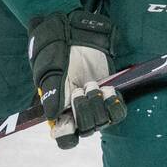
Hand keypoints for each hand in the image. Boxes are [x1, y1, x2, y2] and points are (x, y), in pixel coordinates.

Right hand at [27, 10, 126, 148]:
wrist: (73, 28)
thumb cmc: (55, 47)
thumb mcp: (49, 66)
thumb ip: (50, 91)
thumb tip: (53, 117)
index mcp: (59, 109)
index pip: (64, 137)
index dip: (66, 134)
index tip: (68, 121)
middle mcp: (77, 110)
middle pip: (86, 130)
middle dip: (84, 111)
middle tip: (80, 88)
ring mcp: (95, 102)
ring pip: (102, 122)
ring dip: (98, 106)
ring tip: (93, 84)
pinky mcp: (109, 93)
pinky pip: (117, 111)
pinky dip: (114, 104)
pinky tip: (109, 90)